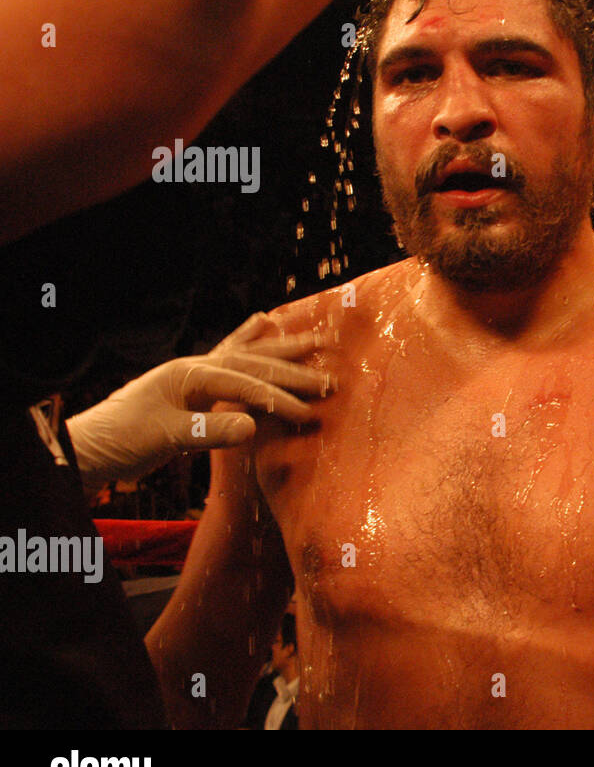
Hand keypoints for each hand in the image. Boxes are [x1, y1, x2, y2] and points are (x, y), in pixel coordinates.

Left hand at [66, 313, 332, 489]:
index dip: (278, 400)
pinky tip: (263, 320)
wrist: (90, 447)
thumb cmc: (123, 442)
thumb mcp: (165, 439)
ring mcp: (192, 371)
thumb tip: (252, 427)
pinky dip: (248, 337)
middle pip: (252, 363)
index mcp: (189, 376)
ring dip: (281, 349)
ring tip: (314, 339)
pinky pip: (228, 353)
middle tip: (331, 377)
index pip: (245, 385)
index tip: (309, 413)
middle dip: (293, 370)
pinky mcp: (190, 382)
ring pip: (246, 354)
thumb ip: (208, 432)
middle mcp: (194, 366)